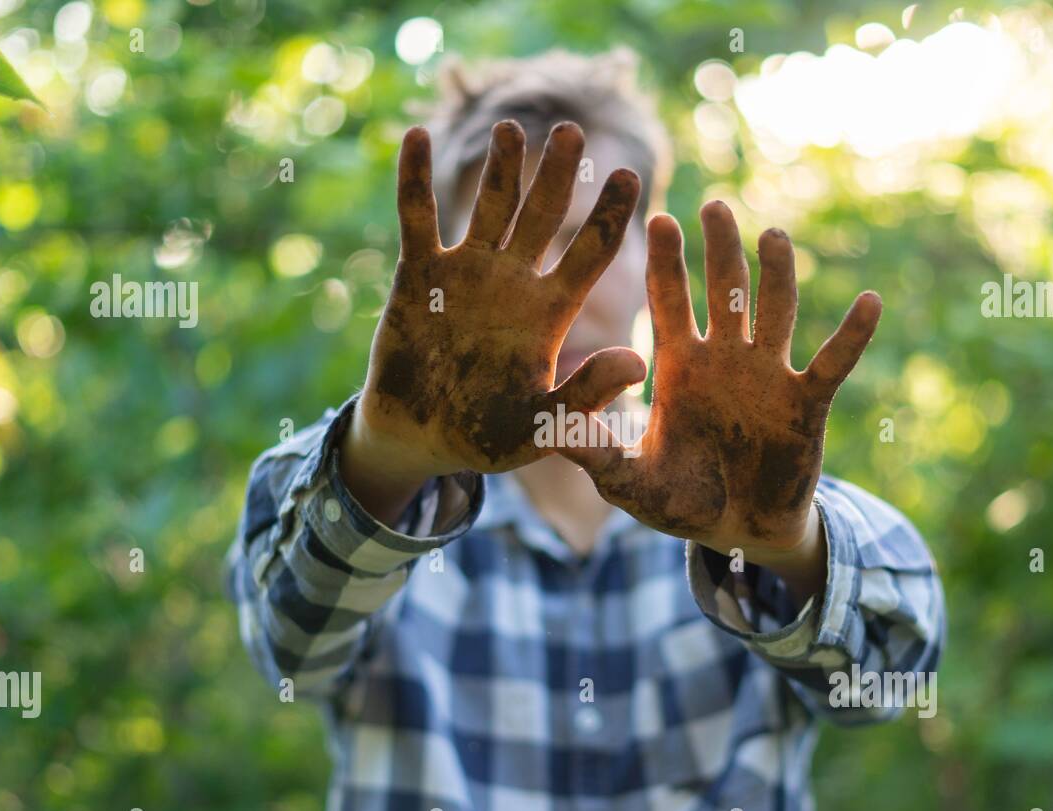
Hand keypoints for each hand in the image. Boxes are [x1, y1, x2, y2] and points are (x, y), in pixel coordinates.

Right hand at [356, 120, 645, 480]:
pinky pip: (418, 218)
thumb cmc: (484, 438)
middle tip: (573, 133)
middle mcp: (515, 281)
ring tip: (511, 128)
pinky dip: (415, 179)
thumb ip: (584, 399)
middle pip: (544, 216)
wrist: (420, 440)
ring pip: (490, 206)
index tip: (630, 177)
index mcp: (550, 312)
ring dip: (500, 168)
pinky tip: (419, 135)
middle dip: (558, 176)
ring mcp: (467, 272)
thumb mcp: (539, 426)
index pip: (590, 254)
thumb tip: (637, 365)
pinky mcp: (419, 273)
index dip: (609, 217)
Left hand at [560, 201, 880, 573]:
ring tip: (772, 235)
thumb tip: (550, 434)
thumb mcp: (627, 482)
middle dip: (718, 250)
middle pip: (723, 291)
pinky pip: (831, 363)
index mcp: (679, 367)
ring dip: (776, 275)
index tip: (656, 218)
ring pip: (774, 312)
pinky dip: (851, 335)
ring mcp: (768, 376)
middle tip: (712, 207)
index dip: (665, 264)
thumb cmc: (678, 500)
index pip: (670, 302)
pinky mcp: (805, 404)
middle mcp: (724, 360)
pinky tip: (871, 302)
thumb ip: (594, 457)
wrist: (735, 532)